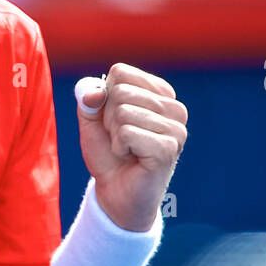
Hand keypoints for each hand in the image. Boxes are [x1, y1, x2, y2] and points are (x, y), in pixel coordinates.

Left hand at [74, 63, 187, 231]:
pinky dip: (119, 148)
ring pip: (124, 112)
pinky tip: (132, 158)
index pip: (121, 73)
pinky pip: (127, 133)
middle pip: (121, 92)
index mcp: (160, 93)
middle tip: (119, 139)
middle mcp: (174, 108)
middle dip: (109, 119)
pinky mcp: (169, 148)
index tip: (113, 121)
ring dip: (114, 136)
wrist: (115, 193)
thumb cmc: (108, 155)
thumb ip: (89, 99)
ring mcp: (176, 128)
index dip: (105, 98)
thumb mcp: (92, 121)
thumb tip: (94, 91)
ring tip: (126, 150)